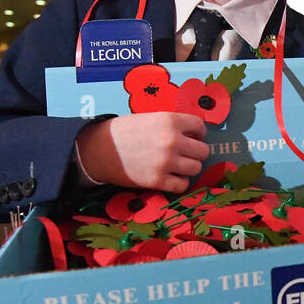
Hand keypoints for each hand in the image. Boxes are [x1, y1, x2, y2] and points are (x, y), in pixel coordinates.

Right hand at [75, 112, 209, 190]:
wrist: (100, 149)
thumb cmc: (125, 131)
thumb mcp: (151, 118)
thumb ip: (173, 125)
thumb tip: (195, 136)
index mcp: (170, 121)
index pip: (200, 127)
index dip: (198, 133)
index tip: (192, 137)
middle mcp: (171, 141)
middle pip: (203, 151)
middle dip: (195, 153)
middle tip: (184, 154)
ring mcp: (165, 162)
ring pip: (196, 168)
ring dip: (188, 168)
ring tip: (176, 165)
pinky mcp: (157, 180)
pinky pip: (182, 185)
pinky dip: (179, 182)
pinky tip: (170, 177)